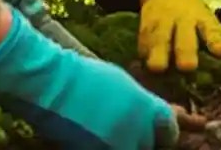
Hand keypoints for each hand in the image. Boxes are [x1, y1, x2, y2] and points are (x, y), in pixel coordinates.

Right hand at [0, 6, 178, 148]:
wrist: (52, 82)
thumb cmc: (85, 76)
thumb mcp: (122, 85)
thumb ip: (142, 104)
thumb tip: (160, 115)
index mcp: (146, 106)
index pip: (169, 130)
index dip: (164, 133)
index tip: (159, 134)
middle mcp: (135, 127)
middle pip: (148, 146)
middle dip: (142, 141)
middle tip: (129, 135)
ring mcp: (115, 143)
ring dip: (122, 145)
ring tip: (108, 136)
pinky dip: (103, 147)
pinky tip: (92, 139)